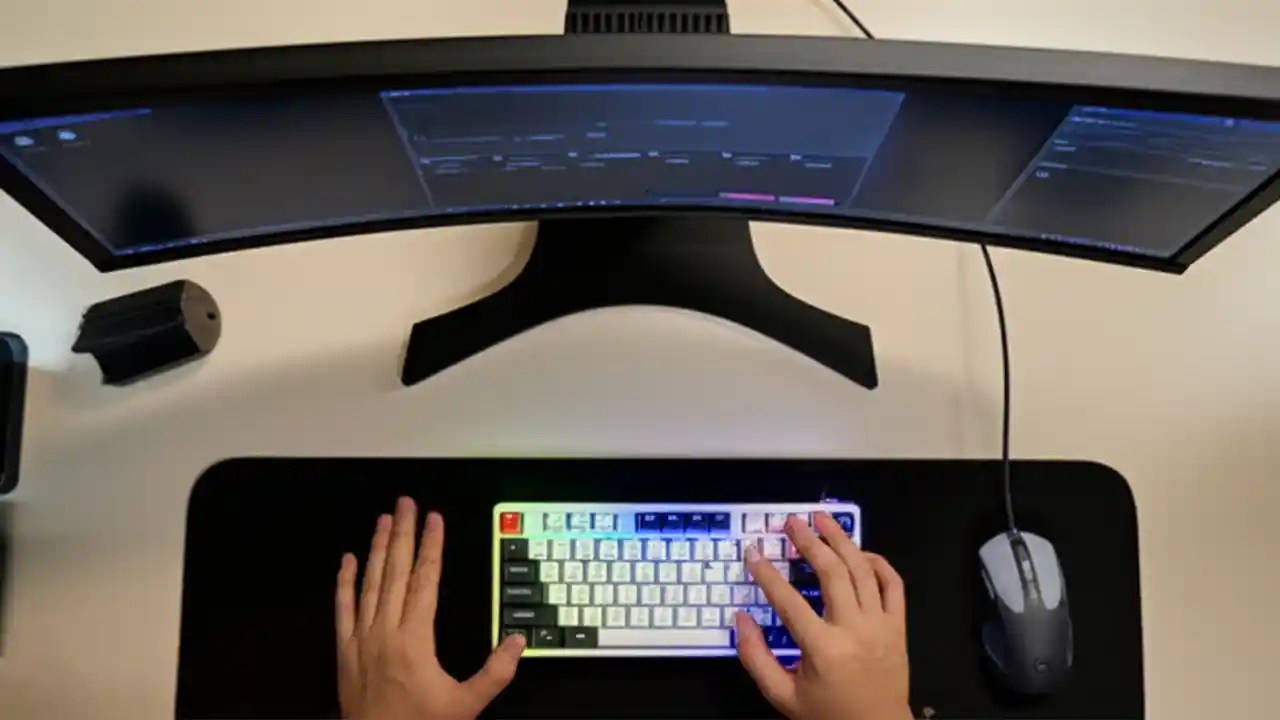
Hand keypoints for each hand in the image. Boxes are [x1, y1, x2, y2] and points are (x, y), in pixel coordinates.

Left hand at [336, 498, 525, 719]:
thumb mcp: (465, 706)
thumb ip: (494, 673)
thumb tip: (516, 643)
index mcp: (414, 640)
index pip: (425, 581)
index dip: (431, 547)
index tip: (434, 520)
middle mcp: (385, 633)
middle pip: (395, 572)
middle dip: (402, 534)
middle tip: (405, 504)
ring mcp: (362, 640)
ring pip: (369, 584)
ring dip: (376, 549)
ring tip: (382, 520)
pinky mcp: (345, 652)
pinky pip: (343, 610)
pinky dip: (344, 583)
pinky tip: (347, 561)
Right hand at [735, 511, 910, 719]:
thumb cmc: (828, 715)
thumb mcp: (782, 695)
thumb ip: (756, 657)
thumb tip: (741, 620)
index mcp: (823, 650)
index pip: (788, 601)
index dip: (766, 574)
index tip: (753, 554)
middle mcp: (854, 631)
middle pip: (831, 573)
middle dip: (808, 542)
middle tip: (792, 523)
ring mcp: (880, 626)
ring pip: (862, 570)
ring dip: (841, 540)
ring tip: (823, 519)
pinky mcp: (898, 626)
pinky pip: (893, 584)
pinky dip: (878, 563)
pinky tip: (859, 551)